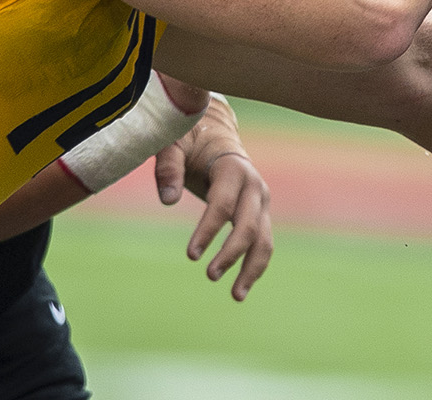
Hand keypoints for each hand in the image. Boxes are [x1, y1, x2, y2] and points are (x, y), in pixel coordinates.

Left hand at [151, 95, 272, 299]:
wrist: (217, 136)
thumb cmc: (190, 140)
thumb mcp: (174, 144)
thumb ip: (168, 167)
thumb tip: (167, 201)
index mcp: (234, 168)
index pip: (222, 204)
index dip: (207, 230)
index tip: (190, 255)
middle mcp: (255, 186)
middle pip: (249, 225)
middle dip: (231, 253)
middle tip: (209, 276)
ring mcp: (261, 202)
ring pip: (264, 240)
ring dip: (252, 268)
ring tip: (235, 296)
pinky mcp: (260, 215)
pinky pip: (262, 244)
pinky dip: (254, 266)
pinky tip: (240, 288)